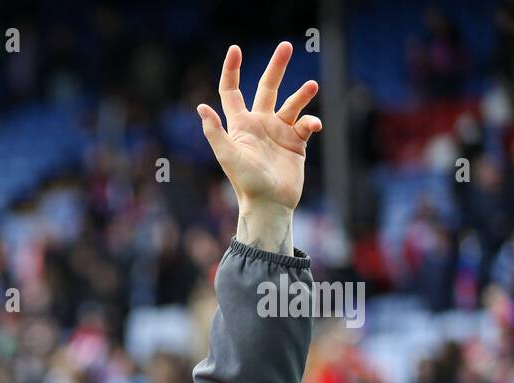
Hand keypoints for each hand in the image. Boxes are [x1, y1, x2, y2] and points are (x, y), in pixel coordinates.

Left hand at [197, 42, 320, 215]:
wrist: (269, 205)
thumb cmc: (246, 183)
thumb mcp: (228, 157)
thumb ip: (215, 133)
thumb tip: (200, 107)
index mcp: (240, 125)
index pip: (232, 92)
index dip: (231, 70)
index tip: (235, 49)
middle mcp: (260, 124)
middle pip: (268, 88)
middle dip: (277, 67)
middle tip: (286, 46)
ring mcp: (279, 132)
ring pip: (292, 104)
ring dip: (302, 94)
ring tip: (311, 86)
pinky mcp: (297, 143)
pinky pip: (306, 124)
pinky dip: (312, 121)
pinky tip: (314, 126)